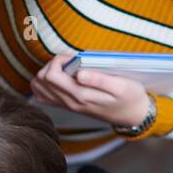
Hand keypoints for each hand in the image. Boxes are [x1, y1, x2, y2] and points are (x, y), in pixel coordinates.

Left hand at [30, 55, 152, 128]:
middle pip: (42, 80)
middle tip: (70, 61)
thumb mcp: (121, 85)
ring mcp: (68, 106)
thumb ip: (99, 79)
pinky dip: (46, 85)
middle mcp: (70, 102)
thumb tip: (79, 73)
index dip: (59, 60)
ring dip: (48, 73)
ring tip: (65, 68)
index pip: (51, 76)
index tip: (74, 57)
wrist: (132, 115)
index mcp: (80, 95)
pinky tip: (61, 78)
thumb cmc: (129, 96)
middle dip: (52, 64)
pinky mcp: (69, 107)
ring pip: (40, 88)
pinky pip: (44, 98)